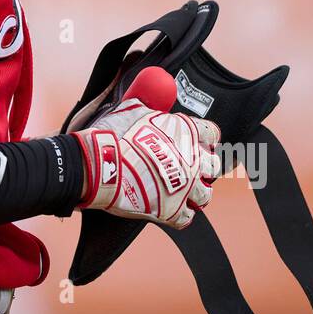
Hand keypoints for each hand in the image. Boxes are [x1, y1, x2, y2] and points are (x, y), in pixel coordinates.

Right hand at [73, 95, 221, 229]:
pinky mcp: (172, 210)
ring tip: (183, 192)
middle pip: (213, 165)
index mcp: (185, 132)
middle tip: (190, 168)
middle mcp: (192, 160)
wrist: (99, 164)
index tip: (198, 142)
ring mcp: (184, 187)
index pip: (211, 133)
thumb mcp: (133, 109)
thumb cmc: (114, 135)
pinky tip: (171, 208)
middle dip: (203, 167)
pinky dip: (180, 215)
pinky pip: (187, 217)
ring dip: (196, 193)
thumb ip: (149, 105)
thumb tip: (151, 96)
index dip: (205, 138)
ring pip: (205, 195)